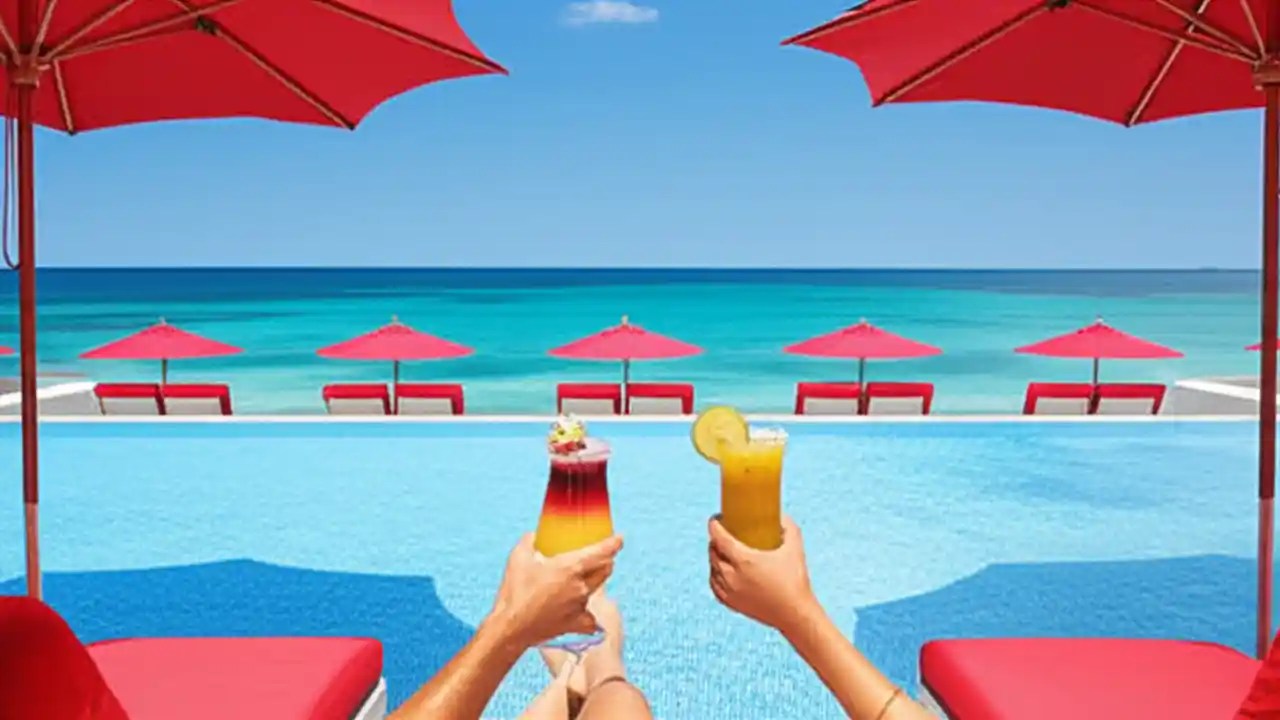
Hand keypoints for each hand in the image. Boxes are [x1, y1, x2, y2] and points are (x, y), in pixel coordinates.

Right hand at [489, 533, 622, 647]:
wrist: (511, 627)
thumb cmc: (514, 592)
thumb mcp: (518, 558)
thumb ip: (529, 542)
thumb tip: (533, 536)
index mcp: (570, 568)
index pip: (600, 553)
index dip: (613, 544)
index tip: (619, 539)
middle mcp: (580, 587)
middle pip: (605, 570)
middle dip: (607, 561)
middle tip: (604, 556)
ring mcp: (580, 607)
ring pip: (596, 590)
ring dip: (595, 582)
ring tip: (586, 580)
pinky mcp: (575, 624)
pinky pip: (590, 618)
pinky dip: (588, 614)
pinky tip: (582, 612)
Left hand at [708, 515, 816, 632]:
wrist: (795, 615)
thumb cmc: (795, 581)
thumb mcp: (795, 548)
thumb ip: (788, 528)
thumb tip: (781, 516)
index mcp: (743, 560)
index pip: (718, 537)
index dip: (714, 524)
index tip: (716, 518)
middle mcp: (731, 576)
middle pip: (713, 551)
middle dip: (715, 539)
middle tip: (725, 533)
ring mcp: (729, 591)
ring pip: (712, 568)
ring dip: (715, 557)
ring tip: (724, 551)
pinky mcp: (731, 604)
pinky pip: (714, 585)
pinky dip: (715, 575)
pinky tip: (720, 572)